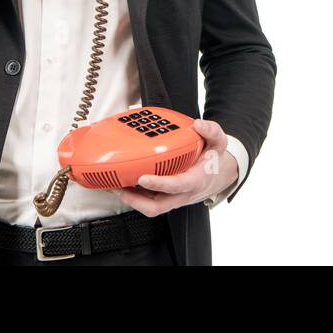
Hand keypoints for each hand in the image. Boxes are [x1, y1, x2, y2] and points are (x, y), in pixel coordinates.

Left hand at [112, 119, 239, 216]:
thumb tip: (198, 124)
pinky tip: (123, 182)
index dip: (158, 183)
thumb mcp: (219, 143)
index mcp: (194, 181)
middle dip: (134, 199)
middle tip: (118, 186)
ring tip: (114, 184)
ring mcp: (171, 198)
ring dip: (130, 198)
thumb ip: (211, 131)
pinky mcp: (164, 198)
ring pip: (148, 207)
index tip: (143, 177)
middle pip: (156, 207)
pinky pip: (147, 201)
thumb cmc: (213, 162)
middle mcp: (181, 194)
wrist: (217, 176)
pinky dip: (133, 194)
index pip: (176, 186)